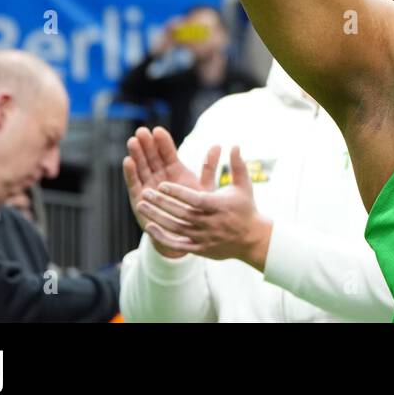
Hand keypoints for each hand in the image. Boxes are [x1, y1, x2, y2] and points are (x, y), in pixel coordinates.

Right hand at [122, 126, 214, 257]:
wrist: (186, 234)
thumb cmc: (197, 209)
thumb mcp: (204, 187)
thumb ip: (209, 167)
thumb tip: (218, 145)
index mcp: (176, 171)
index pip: (168, 153)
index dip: (163, 142)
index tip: (158, 130)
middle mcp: (161, 176)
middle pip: (152, 157)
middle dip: (147, 144)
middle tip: (142, 131)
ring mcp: (149, 186)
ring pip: (142, 167)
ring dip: (136, 155)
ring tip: (133, 141)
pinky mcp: (140, 199)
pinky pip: (134, 184)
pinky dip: (130, 173)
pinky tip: (128, 161)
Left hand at [139, 146, 272, 269]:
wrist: (252, 239)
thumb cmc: (245, 207)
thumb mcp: (243, 185)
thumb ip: (237, 165)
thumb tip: (234, 145)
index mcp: (220, 206)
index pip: (196, 200)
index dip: (178, 193)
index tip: (162, 185)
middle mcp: (211, 223)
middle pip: (182, 214)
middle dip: (162, 203)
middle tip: (146, 192)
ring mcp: (204, 238)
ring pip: (176, 228)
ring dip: (157, 217)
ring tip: (141, 205)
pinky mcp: (200, 249)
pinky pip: (177, 244)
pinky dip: (162, 236)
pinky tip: (149, 226)